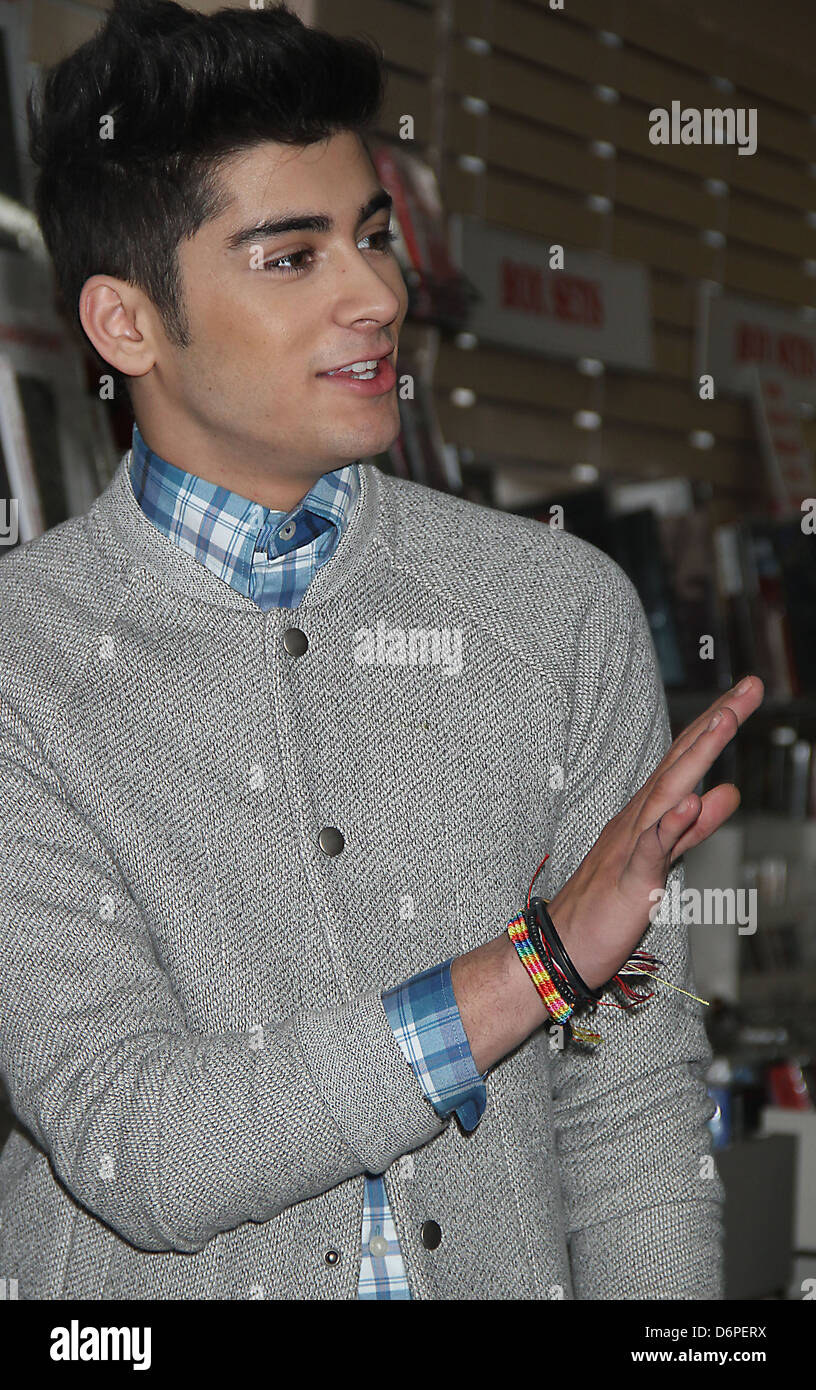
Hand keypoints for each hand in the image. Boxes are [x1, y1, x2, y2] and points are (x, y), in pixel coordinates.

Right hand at [547, 675, 764, 991]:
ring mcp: (630, 847)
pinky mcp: (629, 881)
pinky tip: (689, 801)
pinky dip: (670, 824)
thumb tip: (728, 792)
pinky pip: (650, 850)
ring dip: (695, 757)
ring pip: (667, 794)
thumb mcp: (661, 860)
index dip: (715, 725)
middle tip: (750, 688)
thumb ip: (694, 827)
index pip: (684, 760)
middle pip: (680, 762)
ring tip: (724, 723)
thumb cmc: (606, 906)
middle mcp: (637, 820)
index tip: (746, 693)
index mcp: (646, 814)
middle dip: (716, 723)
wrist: (560, 946)